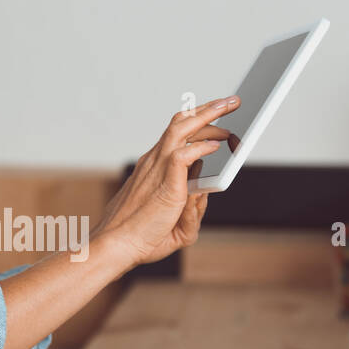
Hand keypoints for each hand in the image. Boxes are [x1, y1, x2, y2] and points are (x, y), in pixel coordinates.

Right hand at [95, 96, 239, 270]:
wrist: (118, 245)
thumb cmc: (140, 235)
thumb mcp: (176, 220)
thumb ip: (192, 206)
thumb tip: (205, 191)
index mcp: (153, 167)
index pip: (176, 135)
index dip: (197, 122)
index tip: (216, 116)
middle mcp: (154, 161)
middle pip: (181, 123)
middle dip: (208, 109)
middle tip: (230, 102)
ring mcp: (157, 169)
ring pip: (182, 130)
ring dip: (208, 116)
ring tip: (229, 108)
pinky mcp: (165, 182)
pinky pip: (183, 154)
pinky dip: (201, 147)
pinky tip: (216, 146)